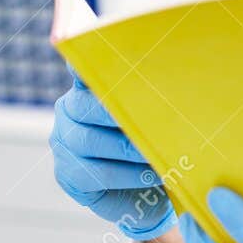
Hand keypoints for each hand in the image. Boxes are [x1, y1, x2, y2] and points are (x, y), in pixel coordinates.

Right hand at [50, 70, 174, 239]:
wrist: (146, 194)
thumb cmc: (154, 146)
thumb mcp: (156, 117)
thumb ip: (153, 99)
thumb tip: (177, 81)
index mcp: (88, 88)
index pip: (84, 68)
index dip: (87, 61)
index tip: (96, 48)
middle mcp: (70, 110)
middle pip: (86, 105)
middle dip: (123, 114)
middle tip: (158, 120)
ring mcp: (64, 142)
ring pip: (90, 140)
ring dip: (130, 148)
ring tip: (162, 154)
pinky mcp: (68, 174)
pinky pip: (97, 172)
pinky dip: (128, 174)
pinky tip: (151, 174)